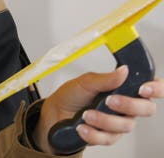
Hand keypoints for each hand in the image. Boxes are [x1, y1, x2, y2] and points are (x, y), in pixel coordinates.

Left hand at [34, 66, 161, 153]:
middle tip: (110, 101)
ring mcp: (119, 122)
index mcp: (125, 88)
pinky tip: (82, 127)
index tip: (144, 88)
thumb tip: (123, 71)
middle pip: (147, 109)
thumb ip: (105, 79)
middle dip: (130, 105)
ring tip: (87, 114)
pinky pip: (109, 139)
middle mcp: (127, 106)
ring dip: (104, 120)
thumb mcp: (85, 82)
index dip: (156, 88)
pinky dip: (93, 133)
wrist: (55, 113)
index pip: (152, 87)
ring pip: (126, 125)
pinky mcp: (109, 137)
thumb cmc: (73, 94)